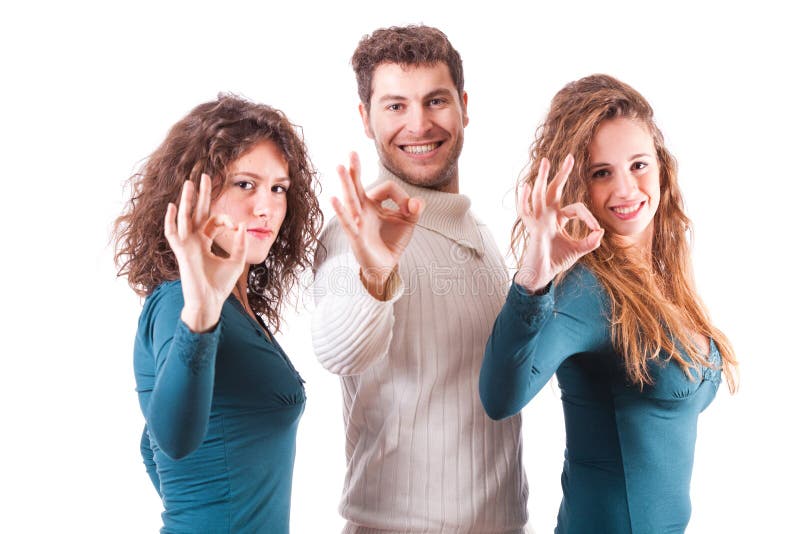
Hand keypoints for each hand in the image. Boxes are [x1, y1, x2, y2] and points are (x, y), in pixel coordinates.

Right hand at [164, 174, 248, 331]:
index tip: (235, 224)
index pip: (211, 221)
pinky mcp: (181, 253)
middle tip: (204, 175)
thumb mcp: (236, 261)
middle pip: (196, 212)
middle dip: (201, 195)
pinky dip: (171, 221)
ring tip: (189, 183)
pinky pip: (173, 234)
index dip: (224, 219)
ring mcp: (186, 246)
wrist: (210, 302)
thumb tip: (241, 225)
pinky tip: (173, 207)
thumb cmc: (221, 285)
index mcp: (205, 242)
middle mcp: (194, 241)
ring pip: (184, 218)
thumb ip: (239, 243)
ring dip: (186, 201)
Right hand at [331, 152, 424, 298]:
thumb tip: (415, 202)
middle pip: (357, 184)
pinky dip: (341, 210)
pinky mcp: (355, 235)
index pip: (387, 187)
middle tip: (352, 152)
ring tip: (340, 166)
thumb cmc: (392, 241)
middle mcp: (362, 208)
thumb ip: (415, 209)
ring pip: (351, 198)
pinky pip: (347, 221)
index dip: (402, 196)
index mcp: (374, 202)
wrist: (384, 266)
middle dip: (355, 168)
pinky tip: (334, 198)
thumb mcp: (408, 223)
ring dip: (346, 182)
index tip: (410, 209)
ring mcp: (357, 221)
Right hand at [516, 155, 603, 292]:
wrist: (542, 274)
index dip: (588, 217)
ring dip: (543, 177)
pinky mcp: (533, 228)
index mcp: (557, 219)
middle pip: (554, 190)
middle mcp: (547, 215)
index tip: (596, 229)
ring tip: (546, 161)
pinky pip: (525, 211)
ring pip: (540, 194)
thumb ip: (590, 242)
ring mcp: (538, 220)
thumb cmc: (556, 261)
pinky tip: (525, 186)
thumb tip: (600, 232)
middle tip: (569, 158)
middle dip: (562, 174)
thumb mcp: (578, 250)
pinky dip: (523, 199)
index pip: (576, 208)